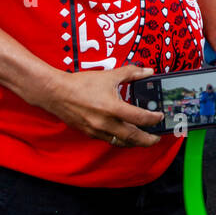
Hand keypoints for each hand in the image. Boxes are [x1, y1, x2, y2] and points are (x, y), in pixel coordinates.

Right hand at [35, 64, 162, 146]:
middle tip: (157, 138)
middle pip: (133, 137)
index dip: (153, 119)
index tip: (160, 117)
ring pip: (120, 142)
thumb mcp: (109, 75)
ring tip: (143, 139)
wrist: (55, 93)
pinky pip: (108, 140)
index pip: (140, 118)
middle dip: (147, 140)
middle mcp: (106, 123)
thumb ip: (131, 73)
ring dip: (134, 142)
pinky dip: (119, 140)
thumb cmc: (81, 84)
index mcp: (113, 108)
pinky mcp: (89, 133)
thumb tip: (148, 71)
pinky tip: (123, 135)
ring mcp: (97, 130)